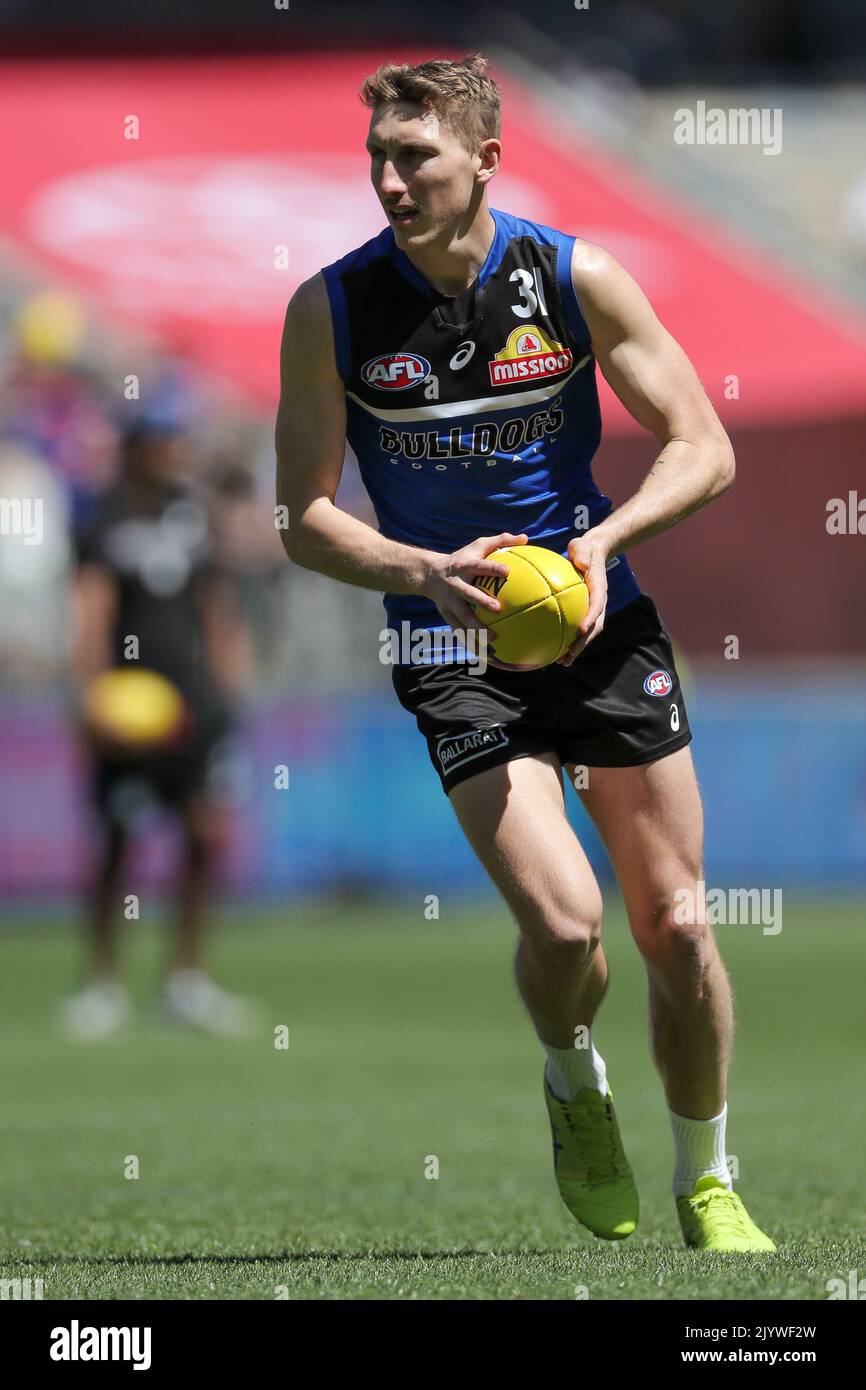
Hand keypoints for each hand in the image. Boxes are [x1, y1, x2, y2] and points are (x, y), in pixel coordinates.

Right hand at [421, 532, 528, 638]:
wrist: (428, 573)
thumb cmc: (462, 558)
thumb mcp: (478, 545)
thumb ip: (501, 540)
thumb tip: (526, 538)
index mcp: (464, 567)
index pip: (479, 566)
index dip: (492, 568)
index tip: (507, 571)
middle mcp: (455, 584)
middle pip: (467, 594)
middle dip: (480, 601)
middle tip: (497, 609)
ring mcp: (449, 601)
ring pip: (462, 617)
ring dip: (476, 628)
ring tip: (494, 638)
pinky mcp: (446, 614)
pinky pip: (459, 630)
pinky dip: (470, 641)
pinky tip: (483, 652)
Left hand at [558, 532, 609, 665]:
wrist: (591, 552)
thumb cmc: (584, 549)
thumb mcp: (583, 546)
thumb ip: (582, 553)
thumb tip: (581, 563)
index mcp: (599, 589)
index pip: (597, 606)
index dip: (591, 619)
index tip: (582, 630)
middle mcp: (597, 602)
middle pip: (594, 627)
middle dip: (583, 643)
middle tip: (570, 655)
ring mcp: (591, 609)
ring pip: (587, 633)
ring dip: (576, 648)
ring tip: (562, 662)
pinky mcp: (582, 611)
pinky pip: (575, 628)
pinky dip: (567, 641)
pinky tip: (552, 651)